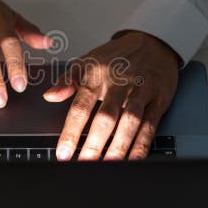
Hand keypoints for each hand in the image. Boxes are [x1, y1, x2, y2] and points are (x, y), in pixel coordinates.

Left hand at [43, 31, 179, 160]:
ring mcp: (141, 91)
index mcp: (97, 76)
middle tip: (85, 164)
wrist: (152, 42)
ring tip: (108, 166)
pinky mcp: (159, 99)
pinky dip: (142, 144)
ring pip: (130, 122)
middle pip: (106, 117)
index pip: (80, 107)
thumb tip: (48, 95)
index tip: (63, 152)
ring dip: (119, 146)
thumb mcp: (86, 61)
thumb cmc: (116, 56)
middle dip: (95, 143)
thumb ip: (66, 81)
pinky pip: (151, 124)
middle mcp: (119, 84)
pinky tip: (133, 159)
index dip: (71, 131)